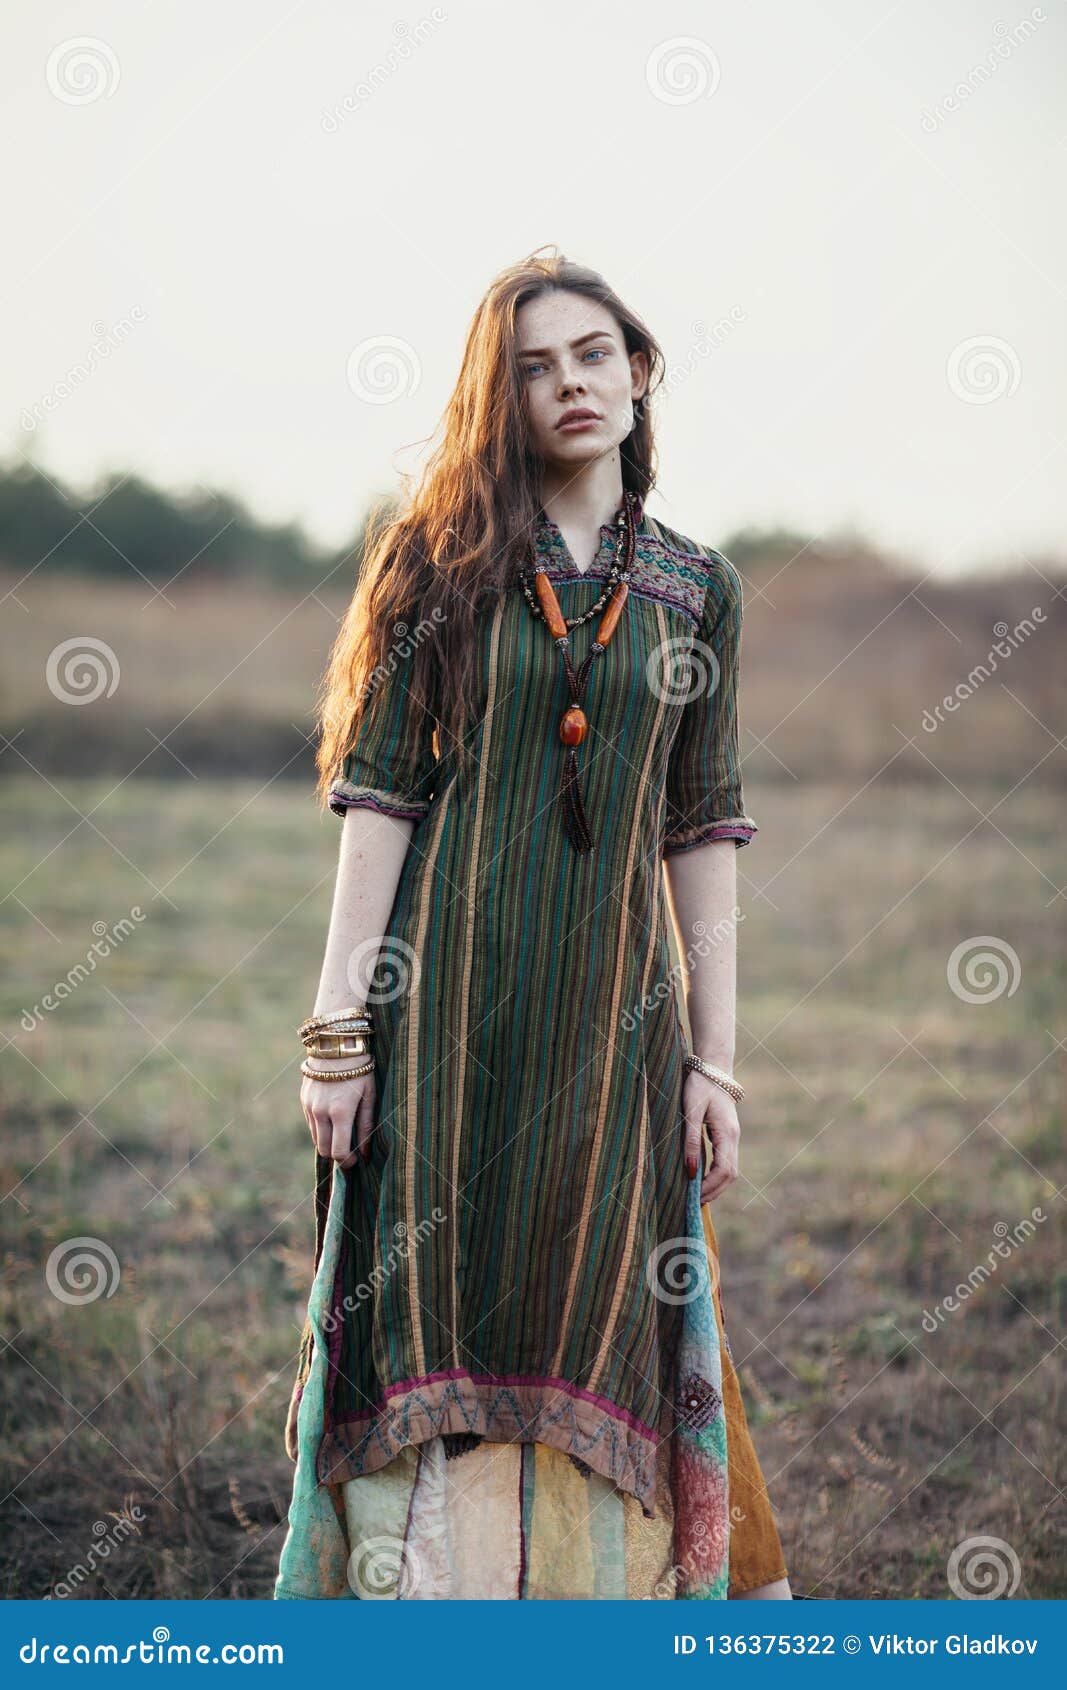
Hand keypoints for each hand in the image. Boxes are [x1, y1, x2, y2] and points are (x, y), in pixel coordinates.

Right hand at [300, 1066, 376, 1170]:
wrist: (337, 1044)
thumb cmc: (361, 1069)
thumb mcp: (370, 1096)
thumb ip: (366, 1126)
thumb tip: (365, 1153)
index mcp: (340, 1112)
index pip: (338, 1151)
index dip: (347, 1162)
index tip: (356, 1161)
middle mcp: (321, 1112)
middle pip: (324, 1149)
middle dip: (337, 1155)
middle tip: (350, 1153)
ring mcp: (309, 1106)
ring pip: (315, 1138)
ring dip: (328, 1142)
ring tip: (343, 1135)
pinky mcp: (304, 1100)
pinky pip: (311, 1124)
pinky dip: (321, 1129)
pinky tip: (333, 1120)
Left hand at [681, 1069, 739, 1202]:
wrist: (713, 1067)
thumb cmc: (699, 1086)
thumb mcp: (690, 1112)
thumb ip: (691, 1141)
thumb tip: (691, 1172)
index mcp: (727, 1133)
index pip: (724, 1170)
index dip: (709, 1187)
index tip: (692, 1196)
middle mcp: (734, 1137)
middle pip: (730, 1175)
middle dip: (714, 1191)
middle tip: (693, 1202)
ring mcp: (733, 1136)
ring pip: (730, 1169)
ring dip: (716, 1185)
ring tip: (696, 1195)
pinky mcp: (728, 1134)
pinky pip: (726, 1161)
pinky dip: (716, 1174)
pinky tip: (701, 1178)